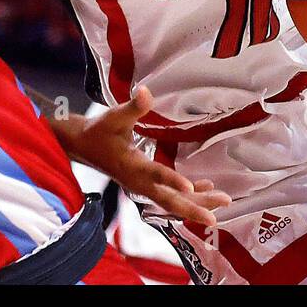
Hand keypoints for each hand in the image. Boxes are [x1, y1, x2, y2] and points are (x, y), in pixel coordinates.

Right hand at [58, 87, 231, 225]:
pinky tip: (206, 188)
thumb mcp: (115, 116)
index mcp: (131, 165)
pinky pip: (170, 195)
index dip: (171, 181)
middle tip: (215, 215)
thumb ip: (133, 107)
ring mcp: (143, 186)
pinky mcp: (146, 185)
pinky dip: (189, 195)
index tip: (190, 187)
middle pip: (168, 201)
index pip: (154, 174)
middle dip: (193, 208)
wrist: (83, 146)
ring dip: (196, 204)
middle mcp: (139, 182)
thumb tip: (145, 91)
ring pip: (172, 202)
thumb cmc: (100, 130)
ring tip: (223, 202)